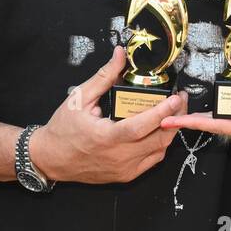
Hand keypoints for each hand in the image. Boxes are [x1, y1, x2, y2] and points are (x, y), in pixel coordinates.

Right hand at [31, 45, 187, 183]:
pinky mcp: (126, 175)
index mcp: (105, 138)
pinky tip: (159, 129)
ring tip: (173, 112)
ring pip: (159, 151)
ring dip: (169, 131)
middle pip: (158, 139)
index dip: (162, 112)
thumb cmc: (63, 128)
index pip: (141, 126)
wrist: (50, 158)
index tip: (176, 97)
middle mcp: (118, 157)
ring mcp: (124, 169)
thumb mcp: (80, 98)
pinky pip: (152, 160)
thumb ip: (104, 76)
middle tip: (180, 100)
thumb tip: (120, 55)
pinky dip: (159, 144)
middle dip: (175, 118)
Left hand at [160, 95, 230, 172]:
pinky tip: (211, 111)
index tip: (170, 123)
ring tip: (180, 111)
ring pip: (220, 122)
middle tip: (164, 117)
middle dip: (188, 121)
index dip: (191, 124)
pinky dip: (216, 115)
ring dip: (200, 118)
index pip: (215, 126)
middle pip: (212, 126)